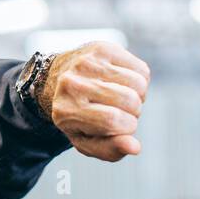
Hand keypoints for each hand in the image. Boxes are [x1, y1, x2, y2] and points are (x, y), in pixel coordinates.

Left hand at [38, 42, 148, 161]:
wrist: (57, 82)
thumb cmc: (79, 118)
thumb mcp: (89, 142)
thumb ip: (111, 150)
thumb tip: (135, 147)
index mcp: (66, 111)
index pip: (112, 120)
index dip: (127, 127)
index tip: (122, 127)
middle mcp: (73, 83)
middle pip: (128, 99)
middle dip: (134, 112)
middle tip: (120, 112)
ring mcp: (87, 62)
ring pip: (138, 83)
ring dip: (139, 97)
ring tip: (121, 98)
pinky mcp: (102, 48)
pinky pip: (141, 70)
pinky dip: (140, 81)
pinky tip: (124, 84)